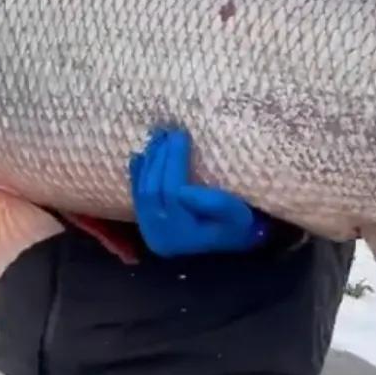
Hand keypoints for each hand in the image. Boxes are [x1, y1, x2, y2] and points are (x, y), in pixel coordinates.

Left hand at [128, 126, 268, 257]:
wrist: (230, 243)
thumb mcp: (238, 217)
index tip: (181, 134)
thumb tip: (184, 191)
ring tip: (157, 137)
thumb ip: (217, 205)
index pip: (172, 192)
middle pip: (153, 190)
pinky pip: (137, 195)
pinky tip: (140, 155)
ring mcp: (149, 230)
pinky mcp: (145, 224)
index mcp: (183, 234)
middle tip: (169, 131)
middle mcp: (161, 234)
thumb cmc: (237, 227)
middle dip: (159, 157)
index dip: (174, 162)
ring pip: (143, 191)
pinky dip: (138, 174)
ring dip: (149, 161)